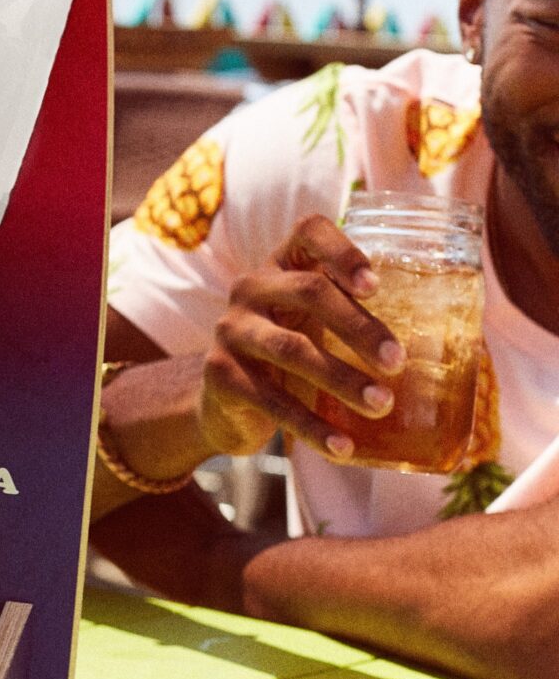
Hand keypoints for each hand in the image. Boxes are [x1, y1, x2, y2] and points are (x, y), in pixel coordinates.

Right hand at [202, 214, 405, 459]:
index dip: (343, 250)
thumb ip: (356, 314)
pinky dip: (311, 427)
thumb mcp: (315, 323)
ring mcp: (231, 330)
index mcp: (281, 266)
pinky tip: (343, 446)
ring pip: (291, 349)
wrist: (226, 402)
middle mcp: (251, 288)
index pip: (307, 232)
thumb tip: (459, 339)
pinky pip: (271, 400)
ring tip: (381, 405)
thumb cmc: (291, 354)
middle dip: (359, 327)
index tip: (376, 285)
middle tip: (398, 361)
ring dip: (341, 379)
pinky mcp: (219, 374)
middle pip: (308, 292)